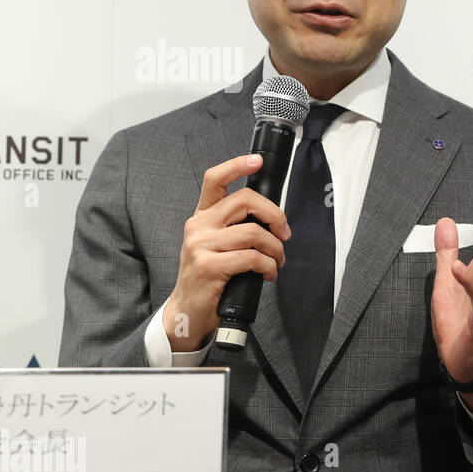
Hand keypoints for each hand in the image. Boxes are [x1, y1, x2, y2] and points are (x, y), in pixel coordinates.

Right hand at [163, 154, 290, 351]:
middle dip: (274, 214)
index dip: (237, 165)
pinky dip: (268, 266)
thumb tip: (272, 219)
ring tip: (277, 261)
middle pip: (244, 200)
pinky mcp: (208, 266)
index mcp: (203, 216)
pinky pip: (251, 258)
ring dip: (275, 248)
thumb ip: (236, 227)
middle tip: (284, 233)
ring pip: (253, 232)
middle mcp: (199, 226)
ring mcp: (201, 245)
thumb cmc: (211, 277)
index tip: (256, 160)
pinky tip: (268, 274)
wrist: (188, 310)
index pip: (214, 179)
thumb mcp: (217, 245)